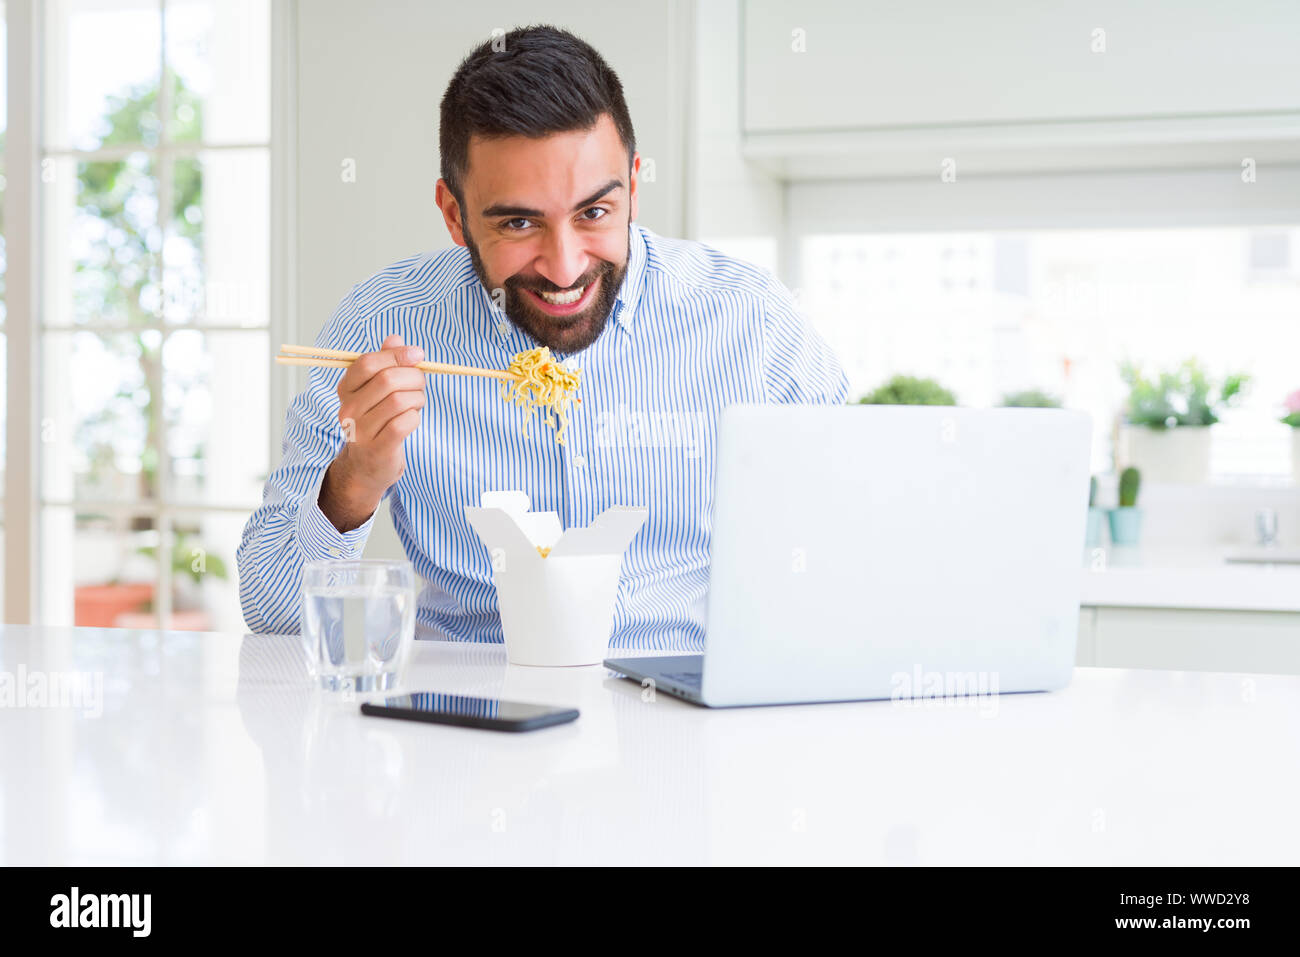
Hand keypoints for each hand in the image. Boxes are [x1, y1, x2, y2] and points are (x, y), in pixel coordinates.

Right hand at [319, 334, 425, 531]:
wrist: (367, 466)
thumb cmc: (376, 421)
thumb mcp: (376, 390)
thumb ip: (384, 363)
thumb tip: (395, 338)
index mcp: (345, 390)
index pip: (367, 363)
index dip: (396, 355)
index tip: (418, 354)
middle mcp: (348, 409)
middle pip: (387, 380)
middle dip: (414, 377)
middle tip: (421, 383)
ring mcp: (361, 431)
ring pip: (399, 401)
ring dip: (417, 398)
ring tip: (417, 403)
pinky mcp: (378, 448)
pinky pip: (405, 422)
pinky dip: (416, 417)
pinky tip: (413, 419)